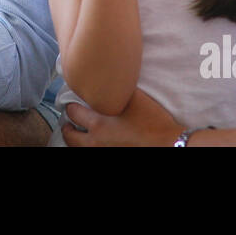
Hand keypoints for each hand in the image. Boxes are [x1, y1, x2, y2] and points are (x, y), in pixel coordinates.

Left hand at [61, 90, 183, 146]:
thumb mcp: (135, 97)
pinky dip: (88, 148)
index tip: (72, 103)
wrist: (167, 145)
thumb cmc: (153, 121)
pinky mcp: (110, 157)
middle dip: (68, 128)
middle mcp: (95, 142)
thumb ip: (118, 88)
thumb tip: (111, 76)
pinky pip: (91, 153)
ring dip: (76, 141)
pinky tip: (96, 144)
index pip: (73, 113)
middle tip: (68, 123)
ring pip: (78, 149)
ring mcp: (102, 153)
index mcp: (97, 124)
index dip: (70, 106)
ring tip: (78, 136)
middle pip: (70, 137)